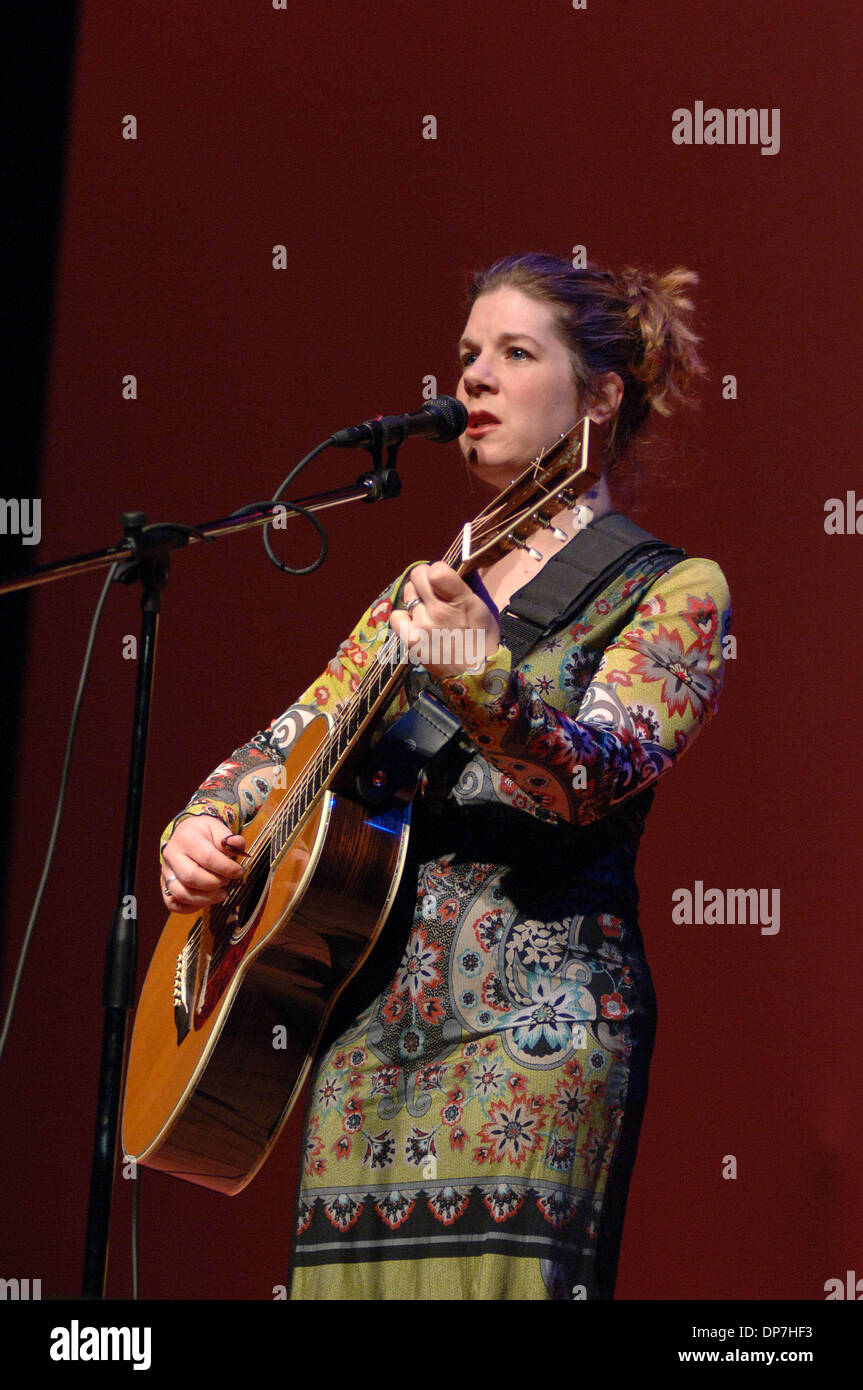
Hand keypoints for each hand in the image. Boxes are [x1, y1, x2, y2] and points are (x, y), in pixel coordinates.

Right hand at [160, 815, 246, 912]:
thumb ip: (230, 839)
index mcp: (186, 838)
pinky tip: (206, 900)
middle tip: (228, 881)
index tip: (239, 871)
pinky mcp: (164, 884)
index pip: (207, 858)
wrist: (185, 833)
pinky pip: (172, 903)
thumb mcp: (218, 828)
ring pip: (181, 893)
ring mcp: (166, 871)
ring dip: (205, 899)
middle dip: (215, 884)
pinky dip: (190, 907)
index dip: (227, 868)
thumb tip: (237, 844)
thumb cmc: (204, 833)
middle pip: (191, 877)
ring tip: (222, 894)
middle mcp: (172, 855)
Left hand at [389, 562, 498, 679]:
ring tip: (426, 609)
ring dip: (415, 597)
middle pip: (417, 576)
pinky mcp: (411, 640)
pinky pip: (396, 616)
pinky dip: (403, 616)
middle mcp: (440, 610)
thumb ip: (469, 585)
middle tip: (432, 590)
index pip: (437, 569)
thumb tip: (458, 567)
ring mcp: (423, 625)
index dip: (437, 570)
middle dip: (424, 579)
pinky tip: (414, 621)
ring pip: (407, 593)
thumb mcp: (485, 607)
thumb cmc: (483, 639)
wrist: (476, 675)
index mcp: (462, 600)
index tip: (441, 578)